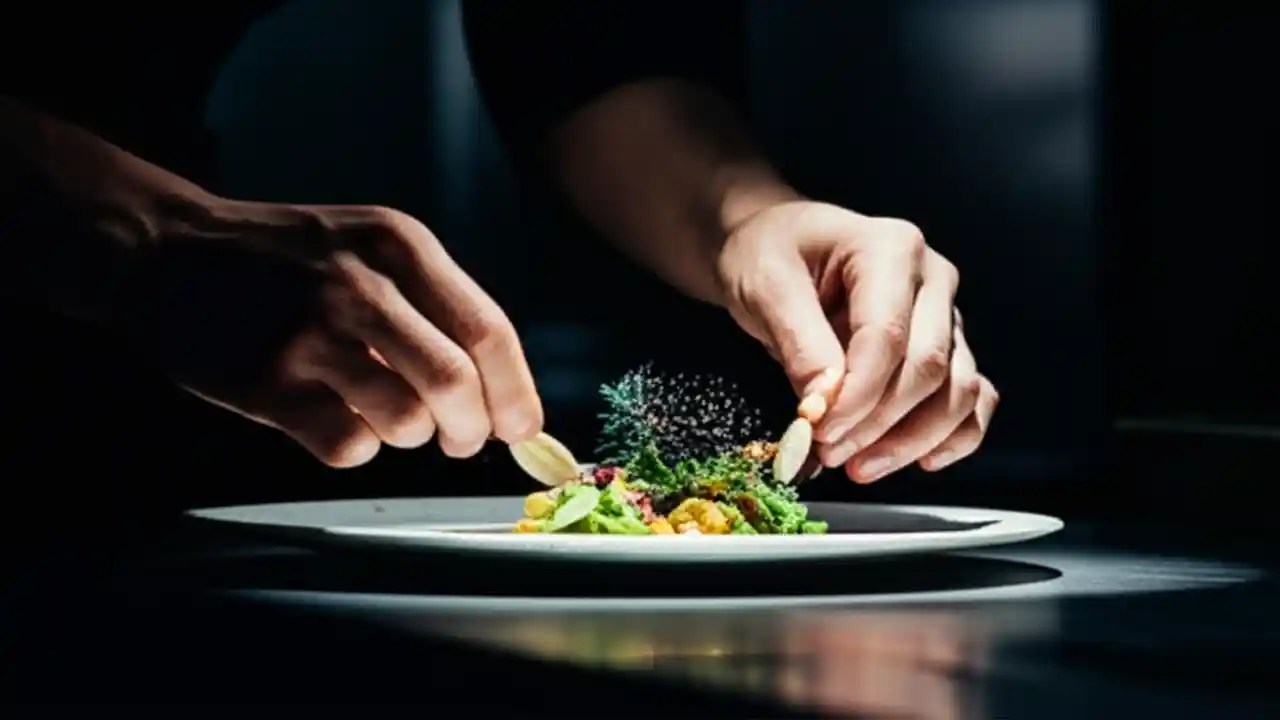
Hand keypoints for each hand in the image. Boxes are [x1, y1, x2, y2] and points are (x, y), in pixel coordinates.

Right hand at [119, 199, 542, 467]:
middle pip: (455, 382)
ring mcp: (309, 332)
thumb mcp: (367, 249)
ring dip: (408, 436)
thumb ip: (434, 308)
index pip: (487, 329)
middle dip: (471, 428)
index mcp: (398, 245)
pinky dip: (356, 449)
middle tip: (461, 441)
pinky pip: (349, 448)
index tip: (524, 428)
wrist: (169, 252)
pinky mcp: (267, 381)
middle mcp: (359, 283)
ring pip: (406, 422)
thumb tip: (502, 400)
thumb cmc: (289, 261)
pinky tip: (333, 417)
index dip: (516, 391)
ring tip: (381, 412)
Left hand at [717, 201, 997, 482]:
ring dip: (912, 440)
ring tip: (859, 466)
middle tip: (828, 452)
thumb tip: (824, 402)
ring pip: (957, 391)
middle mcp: (932, 279)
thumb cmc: (769, 254)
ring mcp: (946, 314)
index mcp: (892, 248)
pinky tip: (921, 460)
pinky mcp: (948, 347)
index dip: (857, 396)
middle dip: (878, 423)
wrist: (772, 245)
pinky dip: (954, 436)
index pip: (888, 337)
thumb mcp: (767, 287)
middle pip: (928, 368)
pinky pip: (973, 399)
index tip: (820, 431)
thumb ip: (800, 343)